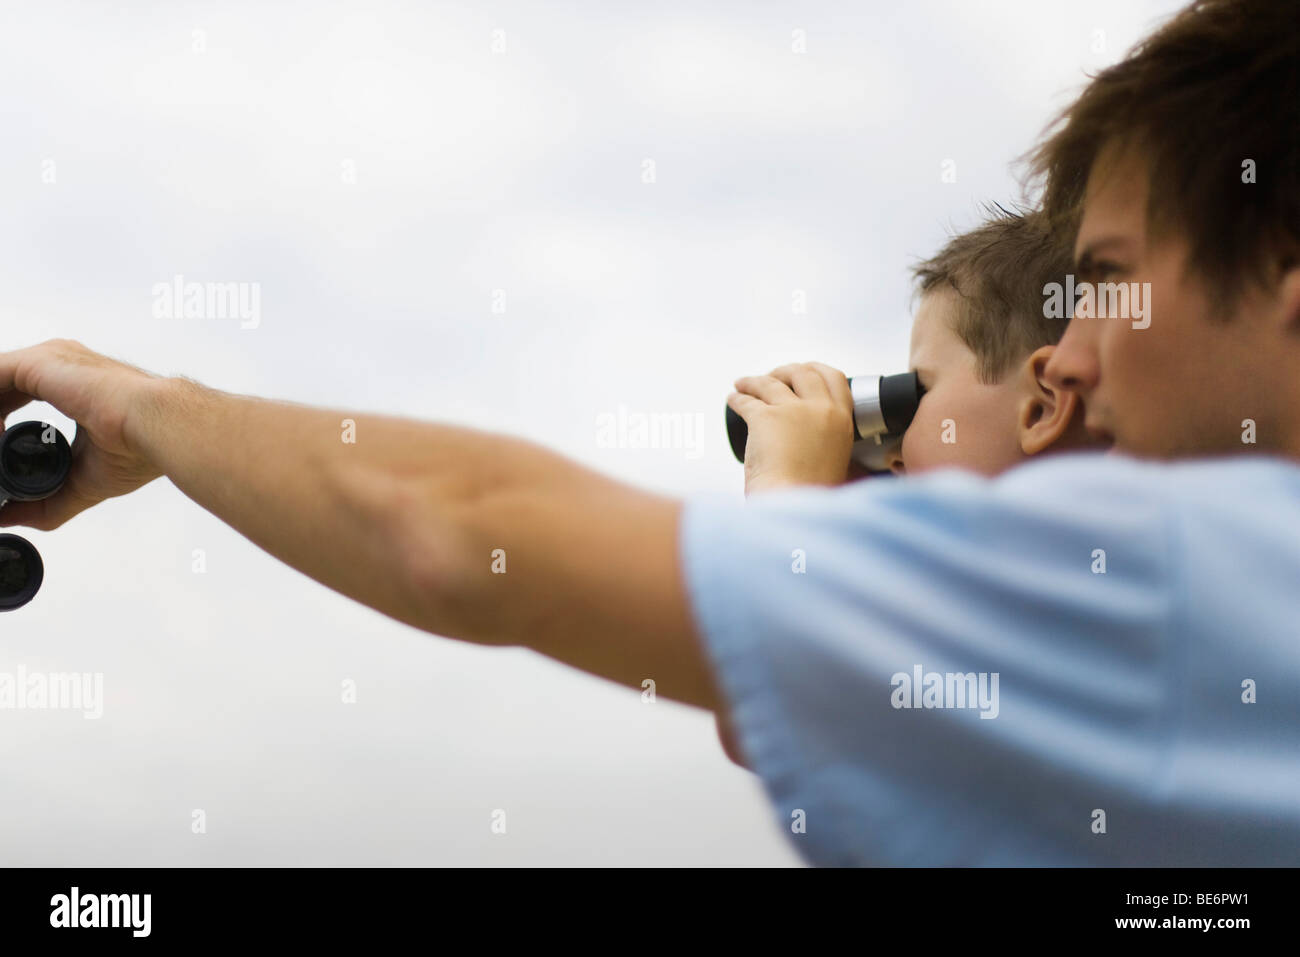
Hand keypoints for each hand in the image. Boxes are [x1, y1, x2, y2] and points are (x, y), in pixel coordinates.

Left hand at [0, 339, 165, 529]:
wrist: (156, 430)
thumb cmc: (138, 447)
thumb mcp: (80, 482)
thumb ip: (44, 500)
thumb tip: (10, 516)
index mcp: (75, 387)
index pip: (18, 397)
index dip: (1, 426)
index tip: (3, 451)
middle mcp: (61, 367)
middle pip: (2, 389)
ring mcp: (51, 361)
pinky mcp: (39, 362)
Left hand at [727, 362, 854, 495]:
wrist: (795, 507)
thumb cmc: (811, 496)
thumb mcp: (837, 465)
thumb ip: (835, 450)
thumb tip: (824, 446)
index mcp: (842, 420)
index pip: (834, 378)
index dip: (815, 369)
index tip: (802, 371)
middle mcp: (821, 410)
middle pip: (802, 372)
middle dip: (783, 371)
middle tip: (770, 377)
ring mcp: (793, 411)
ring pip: (770, 382)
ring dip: (753, 381)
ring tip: (742, 384)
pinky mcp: (765, 418)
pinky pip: (747, 400)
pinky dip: (737, 397)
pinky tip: (732, 399)